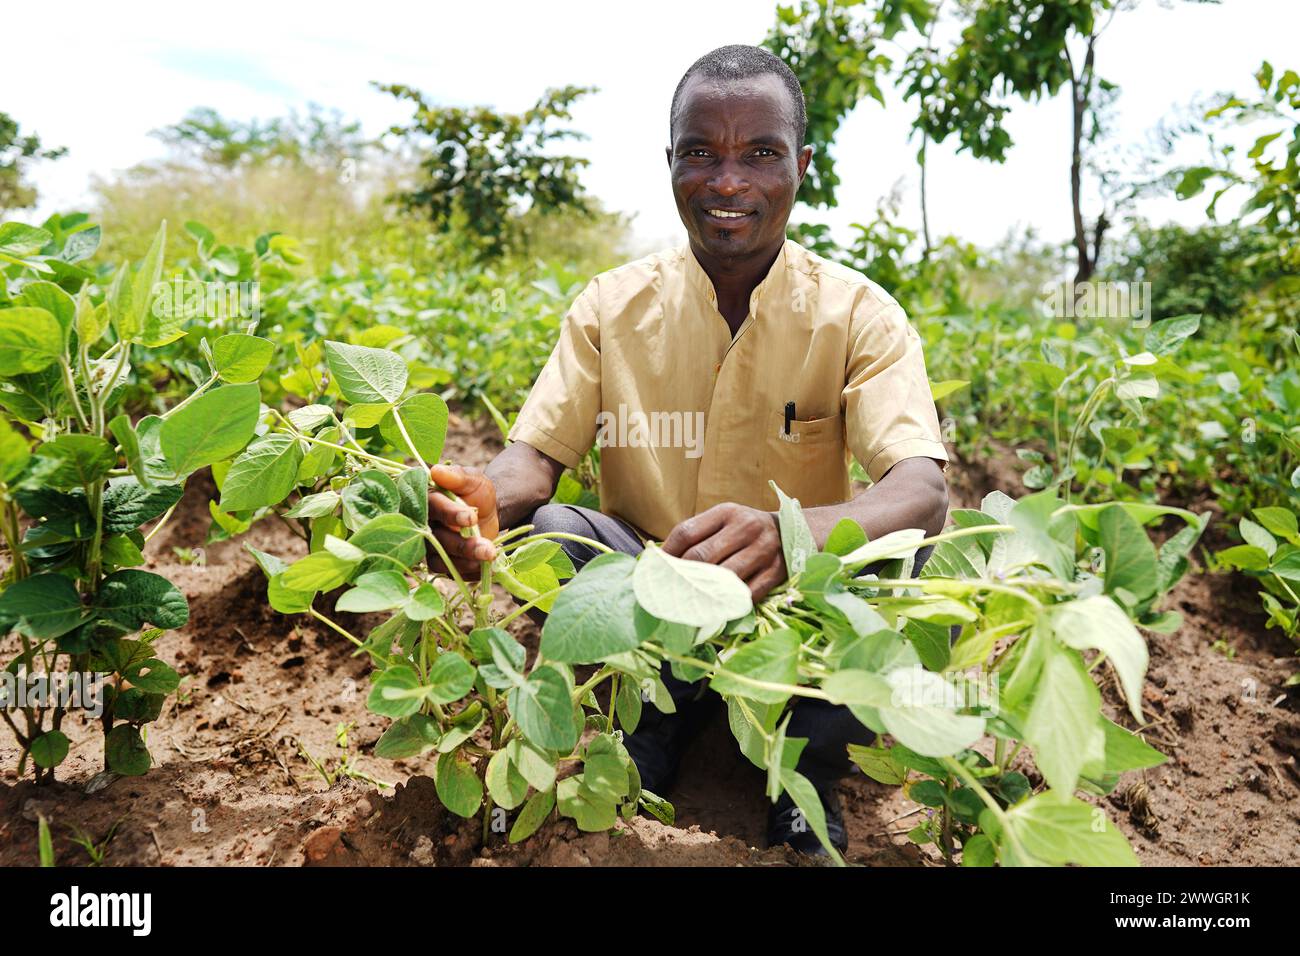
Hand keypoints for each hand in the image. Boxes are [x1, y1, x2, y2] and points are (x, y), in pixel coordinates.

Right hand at [427, 463, 498, 579]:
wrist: (487, 512)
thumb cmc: (476, 493)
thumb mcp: (473, 480)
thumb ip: (458, 476)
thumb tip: (436, 470)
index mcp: (428, 500)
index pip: (434, 507)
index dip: (450, 514)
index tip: (470, 518)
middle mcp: (422, 525)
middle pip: (437, 539)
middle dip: (464, 545)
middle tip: (488, 549)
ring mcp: (429, 546)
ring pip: (441, 560)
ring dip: (467, 562)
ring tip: (491, 557)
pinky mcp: (440, 562)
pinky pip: (450, 573)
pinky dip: (468, 572)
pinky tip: (487, 569)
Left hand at [661, 502, 786, 602]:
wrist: (791, 532)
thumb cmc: (745, 529)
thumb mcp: (724, 520)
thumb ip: (696, 534)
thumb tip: (659, 559)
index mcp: (726, 512)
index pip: (686, 532)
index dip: (666, 554)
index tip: (655, 570)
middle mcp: (745, 528)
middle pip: (702, 557)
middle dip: (679, 577)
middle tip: (664, 593)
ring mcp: (762, 551)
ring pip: (723, 578)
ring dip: (701, 594)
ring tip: (684, 605)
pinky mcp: (776, 572)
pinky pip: (746, 594)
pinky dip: (728, 604)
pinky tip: (714, 610)